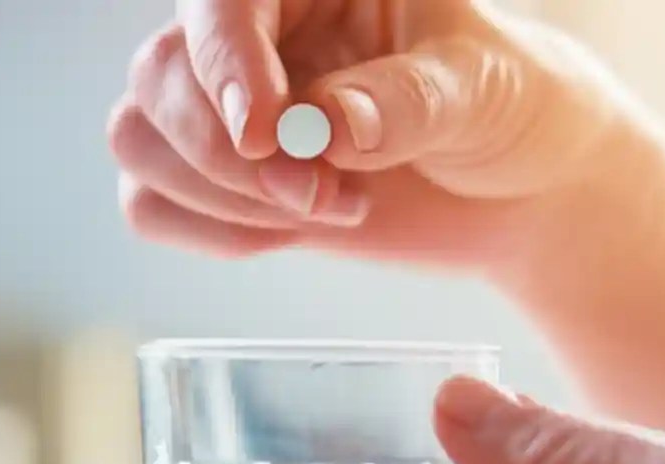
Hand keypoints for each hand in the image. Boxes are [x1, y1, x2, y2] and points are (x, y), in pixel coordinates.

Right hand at [108, 0, 646, 271]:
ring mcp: (232, 105)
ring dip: (223, 196)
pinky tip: (292, 229)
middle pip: (158, 73)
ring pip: (141, 137)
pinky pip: (151, 202)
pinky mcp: (227, 178)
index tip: (264, 135)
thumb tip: (327, 125)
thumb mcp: (482, 90)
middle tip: (322, 194)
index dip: (224, 60)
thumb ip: (406, 101)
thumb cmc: (514, 107)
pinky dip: (212, 230)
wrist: (523, 187)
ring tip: (329, 206)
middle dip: (232, 156)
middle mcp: (258, 32)